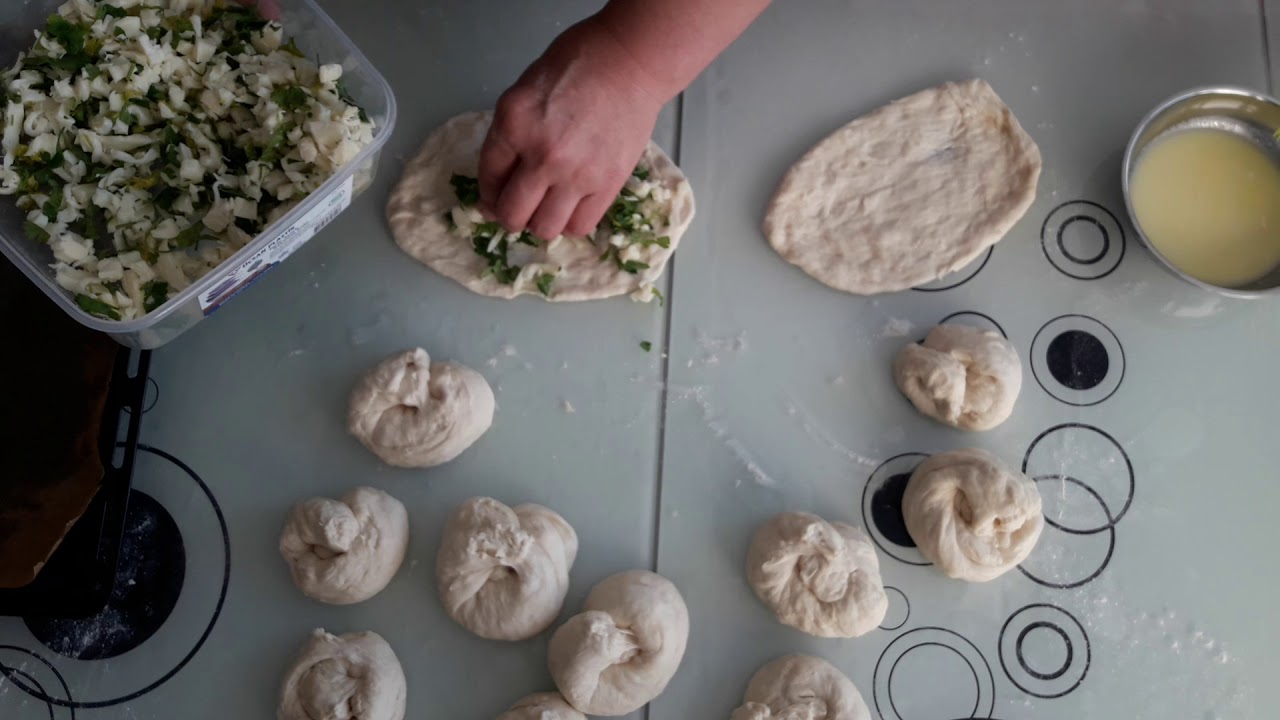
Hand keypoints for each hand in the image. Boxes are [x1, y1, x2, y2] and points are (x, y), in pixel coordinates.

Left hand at [479, 20, 666, 238]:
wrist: (628, 62)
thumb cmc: (576, 66)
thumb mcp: (524, 91)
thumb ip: (510, 134)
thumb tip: (502, 179)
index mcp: (514, 125)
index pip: (488, 177)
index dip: (488, 193)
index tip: (494, 197)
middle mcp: (542, 155)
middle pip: (512, 214)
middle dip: (508, 216)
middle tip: (517, 208)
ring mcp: (577, 174)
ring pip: (545, 229)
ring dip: (539, 224)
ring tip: (546, 208)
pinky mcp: (607, 184)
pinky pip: (580, 226)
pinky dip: (570, 222)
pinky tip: (571, 207)